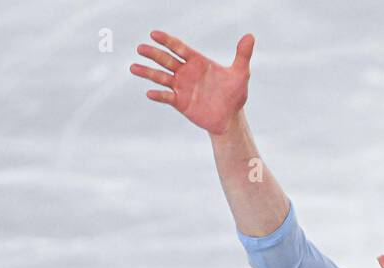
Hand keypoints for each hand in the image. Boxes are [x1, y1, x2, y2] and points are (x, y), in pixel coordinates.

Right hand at [131, 30, 253, 134]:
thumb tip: (250, 36)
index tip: (154, 34)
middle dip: (153, 54)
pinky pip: (166, 97)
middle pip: (166, 60)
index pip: (179, 47)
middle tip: (140, 48)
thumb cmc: (235, 94)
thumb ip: (242, 55)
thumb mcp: (240, 74)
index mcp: (197, 62)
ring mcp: (181, 87)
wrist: (230, 118)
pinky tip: (149, 93)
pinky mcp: (180, 102)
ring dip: (147, 72)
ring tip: (133, 67)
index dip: (167, 40)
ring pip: (161, 77)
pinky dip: (158, 95)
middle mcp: (186, 72)